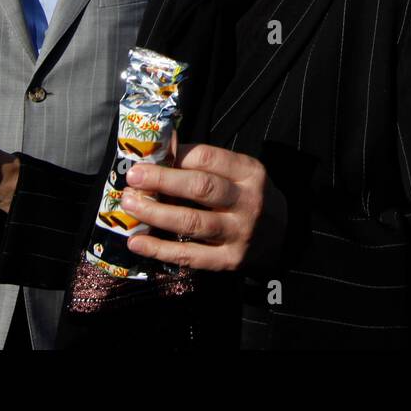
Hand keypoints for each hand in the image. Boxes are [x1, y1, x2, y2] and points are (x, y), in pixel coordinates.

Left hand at [121, 142, 287, 273]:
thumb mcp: (238, 173)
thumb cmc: (248, 197)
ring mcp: (239, 233)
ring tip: (129, 205)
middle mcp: (248, 202)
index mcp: (249, 173)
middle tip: (133, 178)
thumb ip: (204, 163)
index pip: (208, 158)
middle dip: (162, 180)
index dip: (174, 156)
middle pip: (201, 188)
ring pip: (192, 222)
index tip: (148, 157)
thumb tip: (160, 151)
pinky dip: (159, 249)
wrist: (282, 236)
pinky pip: (189, 256)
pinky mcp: (228, 260)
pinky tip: (137, 241)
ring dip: (155, 213)